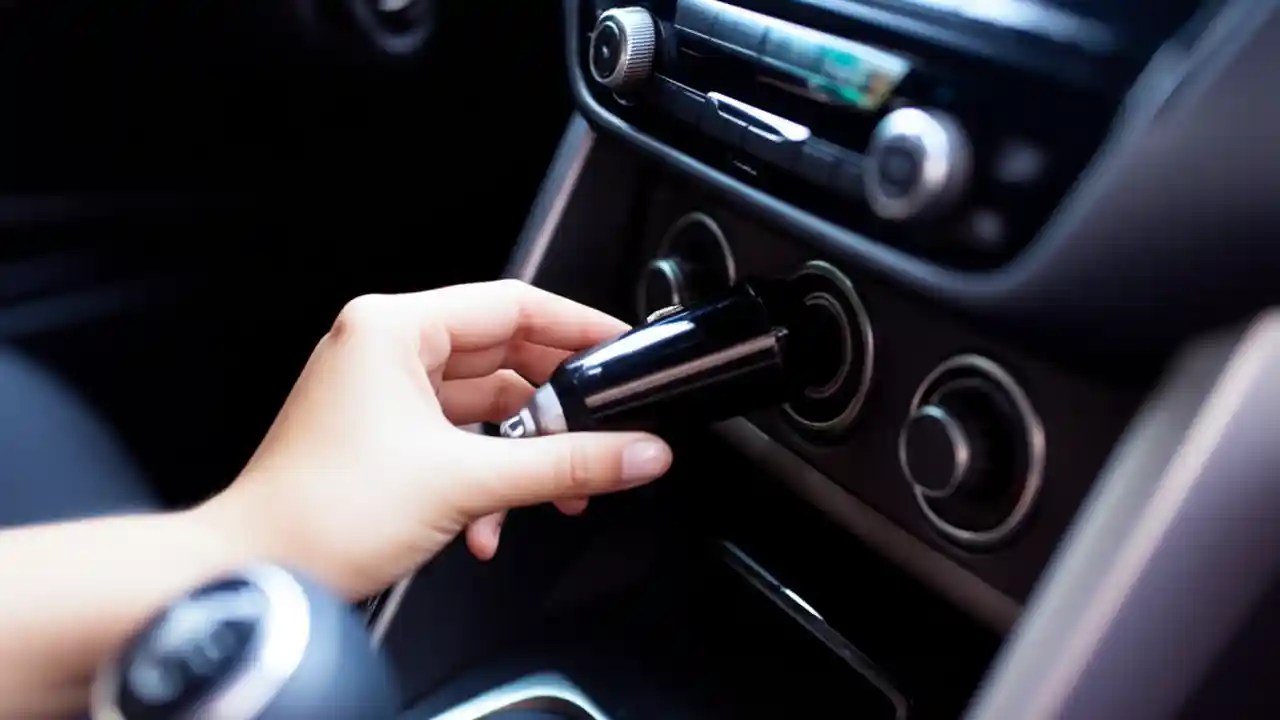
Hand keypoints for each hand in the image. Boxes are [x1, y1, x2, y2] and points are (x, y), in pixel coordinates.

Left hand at [196, 281, 672, 599]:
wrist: (252, 571)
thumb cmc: (319, 513)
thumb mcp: (465, 482)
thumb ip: (565, 464)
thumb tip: (636, 451)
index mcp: (393, 330)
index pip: (511, 305)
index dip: (577, 327)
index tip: (621, 350)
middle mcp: (385, 351)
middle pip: (503, 360)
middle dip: (556, 410)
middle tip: (604, 432)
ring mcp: (382, 395)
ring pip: (485, 409)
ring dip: (523, 455)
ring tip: (557, 492)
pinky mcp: (384, 437)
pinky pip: (458, 441)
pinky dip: (486, 478)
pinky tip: (493, 524)